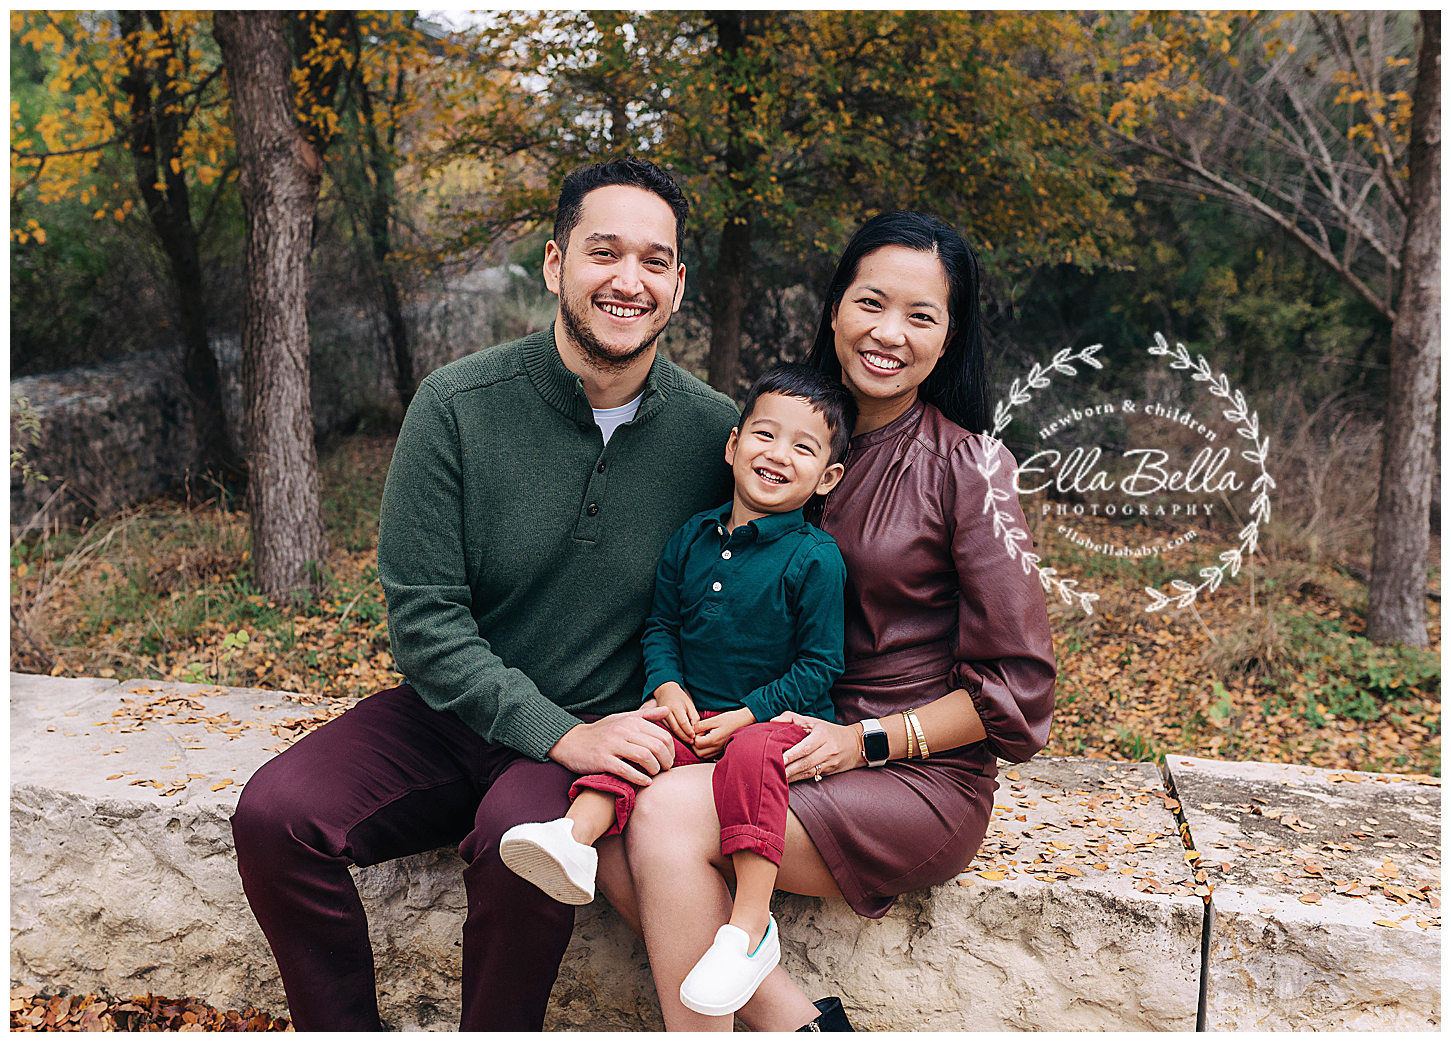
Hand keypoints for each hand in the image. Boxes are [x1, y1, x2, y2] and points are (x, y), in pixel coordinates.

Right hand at [548, 705, 676, 785]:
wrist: (571, 742)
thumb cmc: (601, 732)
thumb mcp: (623, 719)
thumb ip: (646, 715)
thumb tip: (666, 710)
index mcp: (631, 721)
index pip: (662, 735)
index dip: (671, 750)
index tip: (669, 759)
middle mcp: (623, 730)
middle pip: (656, 746)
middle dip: (665, 761)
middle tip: (665, 769)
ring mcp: (612, 745)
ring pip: (644, 757)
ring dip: (654, 769)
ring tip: (654, 774)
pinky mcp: (602, 760)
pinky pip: (626, 770)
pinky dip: (639, 778)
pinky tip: (645, 782)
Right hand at [648, 681, 699, 743]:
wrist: (665, 690)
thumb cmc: (680, 698)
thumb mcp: (690, 705)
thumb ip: (694, 717)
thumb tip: (695, 731)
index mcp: (676, 707)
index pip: (683, 723)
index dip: (689, 731)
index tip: (694, 736)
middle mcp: (667, 711)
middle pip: (676, 728)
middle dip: (685, 737)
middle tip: (691, 741)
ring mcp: (661, 716)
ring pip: (671, 730)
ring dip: (679, 736)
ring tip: (688, 740)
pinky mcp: (658, 719)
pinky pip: (667, 729)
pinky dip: (674, 733)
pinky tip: (680, 736)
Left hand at [691, 707, 754, 758]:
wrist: (744, 721)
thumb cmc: (730, 719)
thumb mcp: (714, 719)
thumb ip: (701, 725)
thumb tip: (693, 729)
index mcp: (713, 740)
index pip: (697, 743)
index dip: (695, 736)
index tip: (700, 729)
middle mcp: (716, 748)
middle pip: (698, 752)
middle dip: (695, 744)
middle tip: (700, 734)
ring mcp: (719, 750)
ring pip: (703, 755)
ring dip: (700, 747)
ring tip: (705, 736)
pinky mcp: (721, 749)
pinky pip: (710, 754)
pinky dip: (706, 749)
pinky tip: (709, 740)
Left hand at [775, 711, 864, 782]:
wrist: (856, 744)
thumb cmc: (829, 731)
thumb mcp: (814, 721)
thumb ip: (793, 718)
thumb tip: (773, 720)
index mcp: (823, 735)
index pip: (806, 746)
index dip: (793, 754)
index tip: (780, 759)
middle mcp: (827, 750)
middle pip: (806, 762)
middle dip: (789, 768)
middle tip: (774, 771)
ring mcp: (829, 762)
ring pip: (808, 771)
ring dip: (792, 776)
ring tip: (778, 777)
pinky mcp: (829, 771)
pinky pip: (812, 776)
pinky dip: (798, 778)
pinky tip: (788, 780)